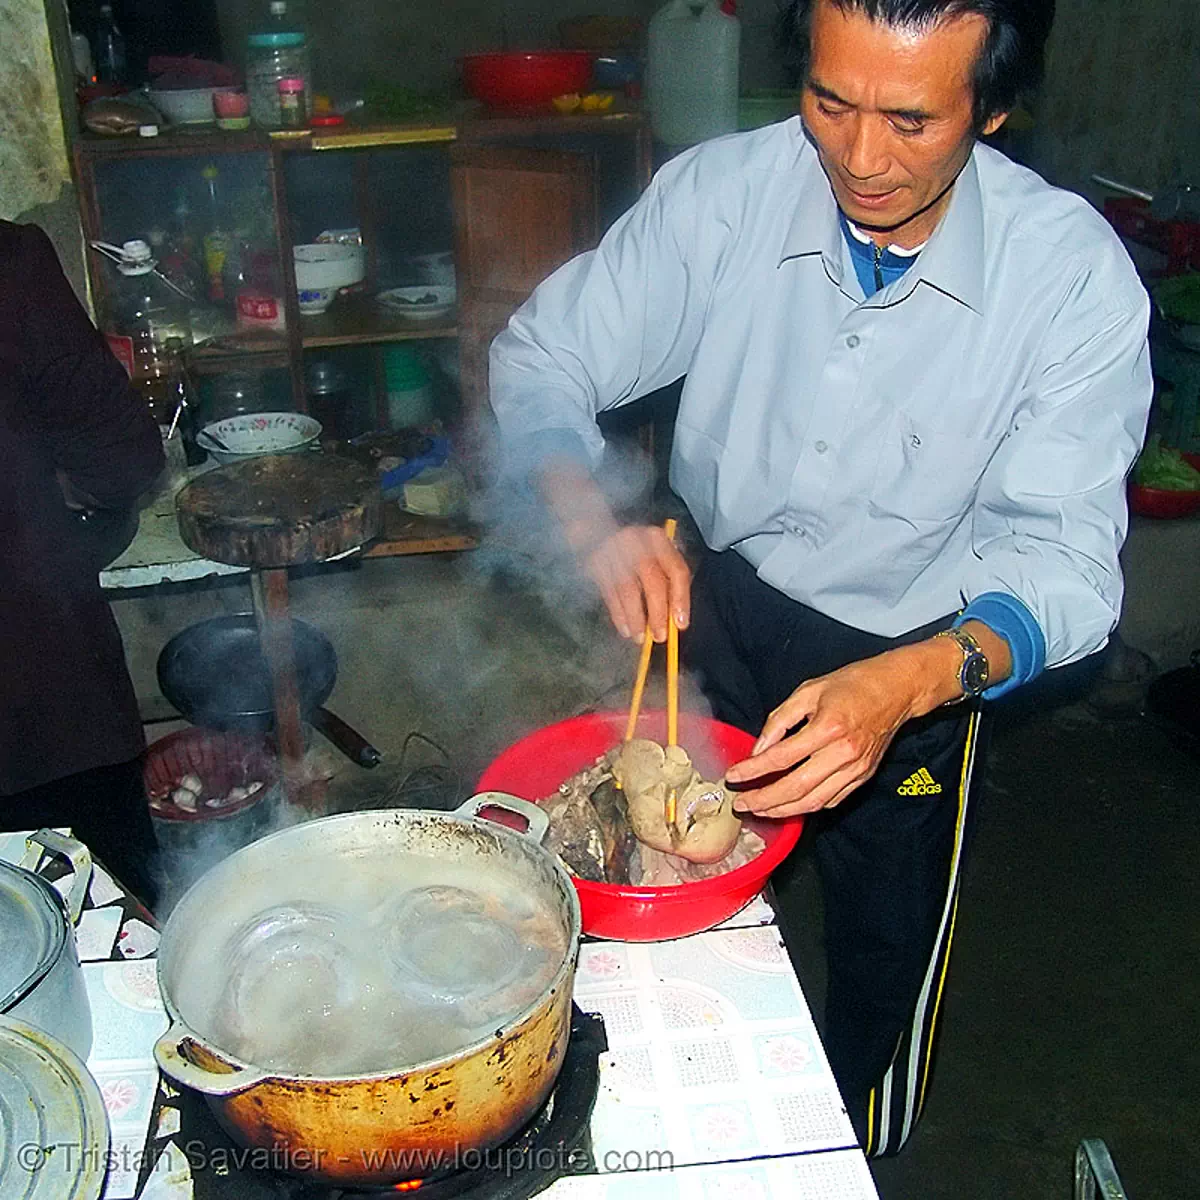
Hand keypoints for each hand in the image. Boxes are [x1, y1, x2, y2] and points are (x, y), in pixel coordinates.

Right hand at [580, 523, 690, 642]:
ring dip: (636, 618)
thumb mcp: (655, 554)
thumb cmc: (634, 548)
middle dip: (658, 613)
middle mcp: (638, 542)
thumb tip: (675, 618)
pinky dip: (618, 615)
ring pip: (629, 590)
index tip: (680, 624)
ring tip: (640, 638)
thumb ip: (667, 580)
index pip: (676, 570)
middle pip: (653, 581)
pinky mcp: (596, 563)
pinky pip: (610, 594)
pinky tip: (624, 629)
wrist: (593, 528)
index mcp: (659, 540)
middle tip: (660, 637)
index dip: (681, 599)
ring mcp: (615, 552)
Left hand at [724, 644, 946, 817]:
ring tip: (760, 810)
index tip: (734, 776)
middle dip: (764, 800)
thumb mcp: (808, 691)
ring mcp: (856, 769)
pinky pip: (832, 800)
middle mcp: (843, 753)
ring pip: (814, 801)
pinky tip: (790, 805)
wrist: (896, 689)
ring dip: (783, 811)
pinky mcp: (863, 776)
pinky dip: (808, 806)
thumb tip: (759, 748)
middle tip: (741, 803)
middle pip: (796, 788)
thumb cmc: (853, 684)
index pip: (781, 758)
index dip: (753, 770)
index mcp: (828, 728)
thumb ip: (780, 720)